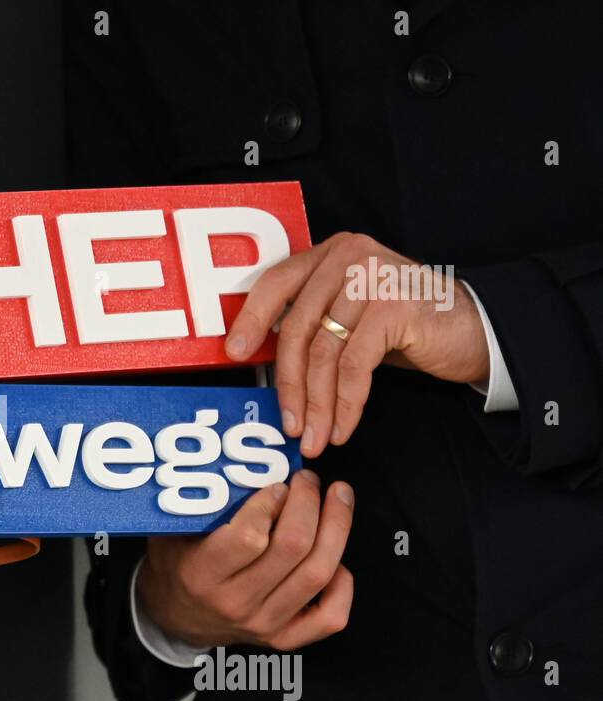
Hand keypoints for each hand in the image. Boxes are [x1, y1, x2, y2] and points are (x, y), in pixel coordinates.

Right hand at [136, 470, 353, 650]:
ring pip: (319, 573)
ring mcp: (265, 624)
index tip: (277, 482)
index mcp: (203, 576)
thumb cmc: (177, 565)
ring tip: (338, 498)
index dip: (271, 503)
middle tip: (309, 479)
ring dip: (337, 527)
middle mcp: (236, 603)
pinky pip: (332, 616)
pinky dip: (343, 583)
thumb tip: (250, 468)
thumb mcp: (174, 532)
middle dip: (309, 503)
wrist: (176, 619)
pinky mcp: (286, 639)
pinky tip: (336, 557)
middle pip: (293, 548)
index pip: (249, 538)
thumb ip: (203, 506)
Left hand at [225, 232, 489, 457]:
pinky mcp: (394, 307)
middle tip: (288, 425)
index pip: (276, 282)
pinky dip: (345, 404)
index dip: (251, 318)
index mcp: (331, 254)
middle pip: (298, 328)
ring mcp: (372, 279)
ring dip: (316, 404)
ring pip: (324, 352)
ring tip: (314, 437)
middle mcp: (349, 257)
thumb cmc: (408, 327)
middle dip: (289, 385)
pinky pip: (355, 366)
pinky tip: (342, 427)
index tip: (233, 353)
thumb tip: (268, 365)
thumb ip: (315, 323)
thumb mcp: (352, 316)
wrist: (477, 329)